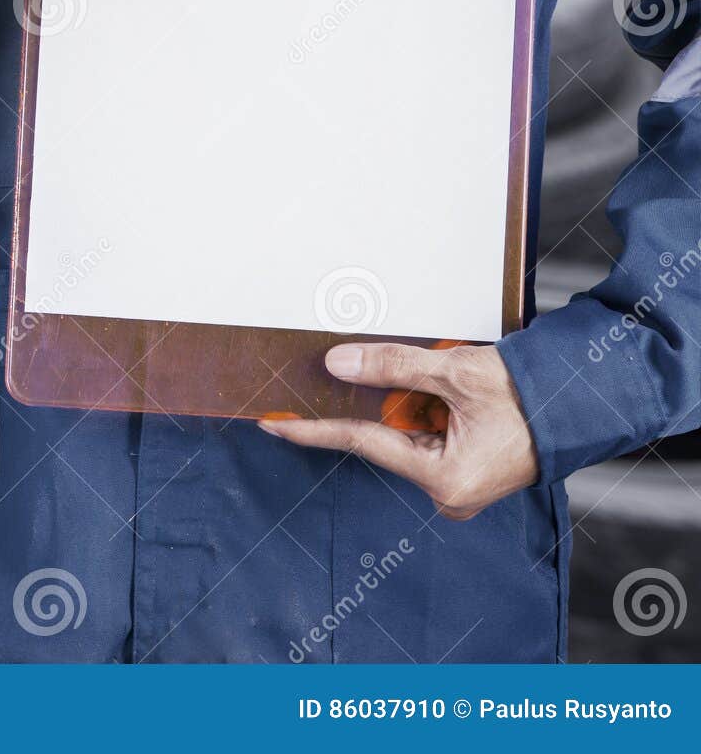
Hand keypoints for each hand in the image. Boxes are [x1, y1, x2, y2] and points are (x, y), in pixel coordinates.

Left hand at [258, 343, 539, 520]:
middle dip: (374, 403)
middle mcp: (448, 494)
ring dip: (406, 403)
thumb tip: (337, 364)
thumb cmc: (533, 394)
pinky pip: (425, 437)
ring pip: (404, 435)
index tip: (272, 423)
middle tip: (343, 373)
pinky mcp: (464, 474)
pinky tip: (439, 392)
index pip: (362, 442)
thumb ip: (392, 366)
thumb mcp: (457, 372)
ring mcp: (456, 487)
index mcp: (445, 480)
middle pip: (384, 437)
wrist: (586, 405)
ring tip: (442, 382)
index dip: (314, 428)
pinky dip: (420, 411)